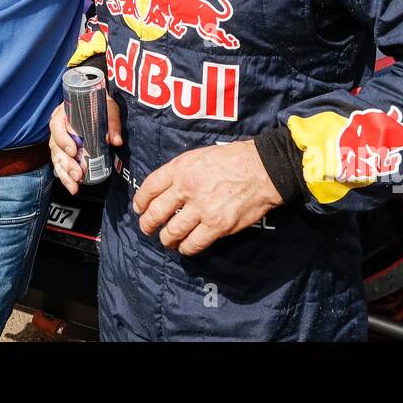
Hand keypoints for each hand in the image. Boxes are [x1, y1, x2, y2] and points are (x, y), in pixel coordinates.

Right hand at [48, 92, 121, 194]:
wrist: (99, 103)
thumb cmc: (100, 103)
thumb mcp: (108, 107)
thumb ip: (112, 122)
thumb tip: (115, 141)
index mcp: (63, 114)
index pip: (56, 126)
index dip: (62, 139)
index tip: (73, 150)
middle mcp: (59, 128)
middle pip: (56, 147)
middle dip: (66, 163)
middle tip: (77, 173)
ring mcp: (60, 141)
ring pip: (57, 159)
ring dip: (65, 173)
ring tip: (75, 184)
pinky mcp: (65, 152)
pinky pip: (61, 165)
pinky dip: (66, 177)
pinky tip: (73, 187)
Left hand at [132, 141, 283, 256]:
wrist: (263, 170)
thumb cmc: (235, 158)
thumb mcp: (200, 155)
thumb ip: (182, 170)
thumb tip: (168, 187)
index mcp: (181, 168)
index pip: (150, 187)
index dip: (141, 201)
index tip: (139, 208)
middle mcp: (187, 188)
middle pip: (156, 213)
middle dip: (147, 224)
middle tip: (147, 228)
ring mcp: (202, 208)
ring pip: (172, 232)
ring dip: (166, 239)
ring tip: (167, 241)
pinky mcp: (217, 226)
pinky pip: (194, 243)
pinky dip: (186, 248)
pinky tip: (185, 247)